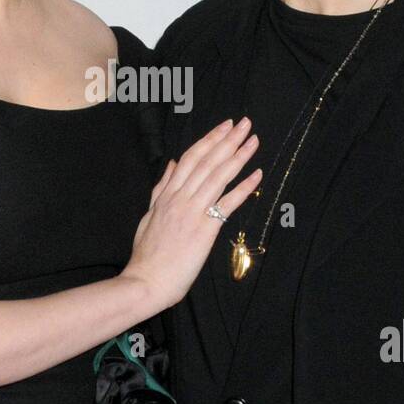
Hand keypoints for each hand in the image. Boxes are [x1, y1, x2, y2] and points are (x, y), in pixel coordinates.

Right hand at [121, 117, 261, 311]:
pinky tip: (258, 174)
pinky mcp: (204, 229)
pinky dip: (244, 188)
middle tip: (245, 123)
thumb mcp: (149, 215)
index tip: (224, 126)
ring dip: (238, 156)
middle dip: (227, 140)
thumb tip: (172, 164)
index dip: (209, 139)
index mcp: (167, 194)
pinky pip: (227, 204)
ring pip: (218, 176)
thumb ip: (161, 188)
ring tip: (253, 140)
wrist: (146, 280)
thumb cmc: (147, 254)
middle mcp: (180, 198)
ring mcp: (192, 212)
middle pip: (207, 161)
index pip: (191, 158)